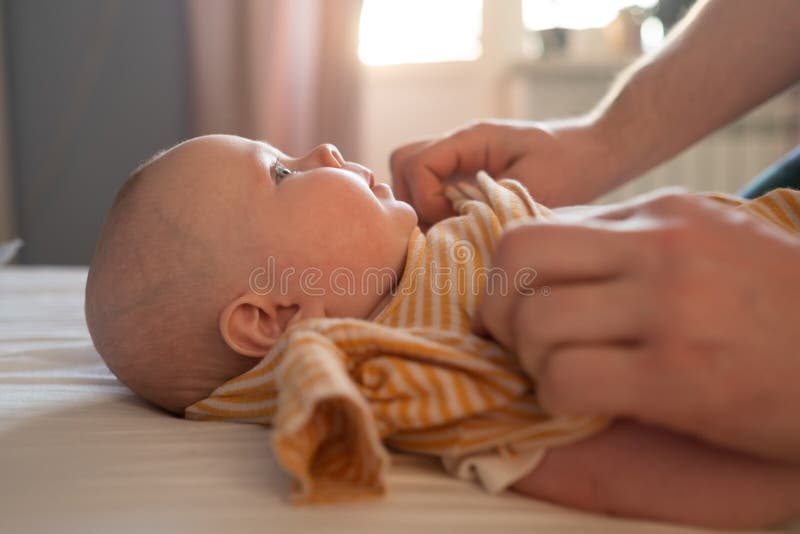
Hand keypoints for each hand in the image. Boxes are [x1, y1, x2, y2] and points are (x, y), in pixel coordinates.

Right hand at [390, 120, 619, 226]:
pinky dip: (433, 208)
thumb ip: (486, 203)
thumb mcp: (532, 188)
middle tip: (440, 227)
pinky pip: (431, 185)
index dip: (425, 200)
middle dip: (412, 200)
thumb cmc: (571, 167)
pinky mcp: (466, 173)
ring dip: (420, 205)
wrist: (595, 154)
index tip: (451, 222)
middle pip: (403, 162)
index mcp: (472, 138)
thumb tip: (450, 229)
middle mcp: (459, 144)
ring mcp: (461, 157)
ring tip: (447, 229)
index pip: (417, 163)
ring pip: (410, 173)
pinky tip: (457, 226)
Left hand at [473, 190, 799, 463]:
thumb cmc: (778, 303)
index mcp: (660, 213)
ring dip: (530, 359)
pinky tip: (581, 401)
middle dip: (495, 307)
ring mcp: (670, 308)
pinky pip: (567, 378)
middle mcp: (660, 249)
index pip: (536, 227)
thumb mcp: (708, 241)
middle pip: (517, 256)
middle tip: (512, 339)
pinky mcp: (678, 376)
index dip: (507, 276)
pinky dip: (556, 395)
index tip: (515, 307)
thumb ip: (630, 242)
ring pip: (535, 321)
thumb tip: (550, 258)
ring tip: (557, 373)